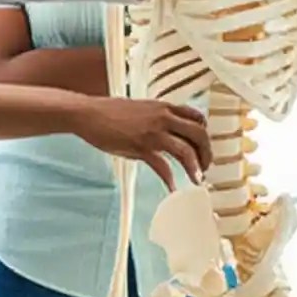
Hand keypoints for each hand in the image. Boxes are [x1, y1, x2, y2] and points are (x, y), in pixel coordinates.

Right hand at [72, 97, 210, 190]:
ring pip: (186, 151)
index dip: (205, 133)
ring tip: (197, 180)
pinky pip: (163, 167)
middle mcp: (163, 117)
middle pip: (199, 134)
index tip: (203, 146)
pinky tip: (173, 189)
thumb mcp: (140, 109)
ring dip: (195, 168)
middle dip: (207, 153)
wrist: (89, 114)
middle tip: (205, 167)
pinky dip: (171, 180)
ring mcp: (153, 133)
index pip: (197, 117)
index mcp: (163, 107)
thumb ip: (156, 118)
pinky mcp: (141, 147)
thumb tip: (166, 134)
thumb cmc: (110, 112)